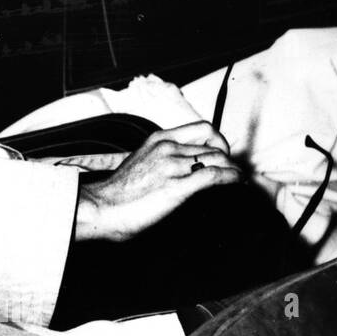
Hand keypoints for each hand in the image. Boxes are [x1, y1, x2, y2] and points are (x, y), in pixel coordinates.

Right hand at [74, 121, 240, 242]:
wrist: (102, 207)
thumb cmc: (118, 193)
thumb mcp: (140, 163)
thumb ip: (162, 159)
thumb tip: (183, 169)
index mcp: (158, 139)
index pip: (203, 128)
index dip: (219, 141)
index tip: (222, 154)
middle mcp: (167, 148)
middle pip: (214, 147)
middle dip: (228, 160)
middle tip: (230, 173)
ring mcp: (173, 165)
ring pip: (219, 159)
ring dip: (232, 170)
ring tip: (235, 180)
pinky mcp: (178, 186)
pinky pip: (216, 175)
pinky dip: (232, 178)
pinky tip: (235, 183)